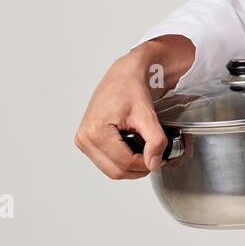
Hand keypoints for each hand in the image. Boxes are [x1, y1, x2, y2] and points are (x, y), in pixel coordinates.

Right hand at [74, 43, 184, 177]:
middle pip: (115, 171)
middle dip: (138, 168)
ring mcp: (84, 140)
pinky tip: (134, 149)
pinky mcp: (87, 141)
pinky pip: (106, 161)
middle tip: (156, 158)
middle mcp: (85, 138)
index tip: (160, 158)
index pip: (124, 163)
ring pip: (110, 169)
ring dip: (130, 166)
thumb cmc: (130, 87)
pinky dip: (121, 160)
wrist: (123, 75)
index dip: (145, 164)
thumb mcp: (147, 114)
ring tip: (146, 152)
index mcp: (95, 132)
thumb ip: (155, 140)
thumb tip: (155, 162)